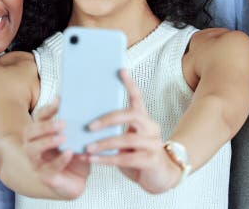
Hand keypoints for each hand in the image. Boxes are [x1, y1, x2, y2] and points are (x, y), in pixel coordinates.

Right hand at [25, 96, 89, 198]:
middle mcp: (34, 147)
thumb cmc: (75, 157)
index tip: (59, 100)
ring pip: (32, 150)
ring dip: (46, 141)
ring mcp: (37, 163)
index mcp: (41, 134)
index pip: (39, 117)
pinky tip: (70, 153)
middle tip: (62, 123)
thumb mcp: (76, 139)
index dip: (48, 108)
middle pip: (30, 132)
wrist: (77, 181)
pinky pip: (49, 168)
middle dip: (44, 126)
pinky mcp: (45, 177)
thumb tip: (86, 106)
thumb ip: (76, 126)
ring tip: (63, 137)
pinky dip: (59, 160)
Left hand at [84, 69, 181, 193]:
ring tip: (87, 147)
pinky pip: (125, 159)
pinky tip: (93, 160)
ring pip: (126, 139)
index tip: (120, 70)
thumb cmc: (139, 156)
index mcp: (144, 120)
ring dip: (104, 143)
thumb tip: (87, 124)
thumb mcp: (127, 141)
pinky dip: (106, 159)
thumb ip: (115, 132)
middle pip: (131, 115)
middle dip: (108, 119)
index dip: (130, 84)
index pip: (138, 98)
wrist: (161, 178)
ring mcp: (153, 144)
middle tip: (89, 126)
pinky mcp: (151, 161)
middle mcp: (151, 128)